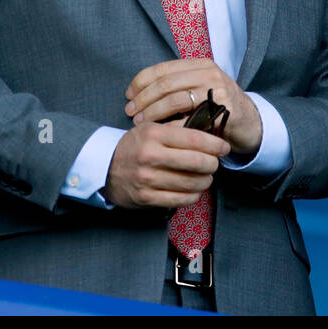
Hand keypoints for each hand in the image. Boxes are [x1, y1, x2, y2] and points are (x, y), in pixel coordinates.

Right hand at [101, 121, 229, 209]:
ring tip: (206, 177)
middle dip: (213, 164)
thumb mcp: (151, 129)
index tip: (224, 147)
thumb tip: (211, 136)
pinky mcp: (146, 197)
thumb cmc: (134, 146)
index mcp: (153, 134)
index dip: (215, 144)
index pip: (194, 138)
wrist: (104, 167)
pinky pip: (181, 199)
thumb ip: (177, 131)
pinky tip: (194, 190)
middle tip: (215, 163)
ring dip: (206, 181)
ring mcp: (147, 179)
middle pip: (197, 162)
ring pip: (192, 182)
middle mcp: (150, 156)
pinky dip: (193, 195)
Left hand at [127, 58, 262, 155]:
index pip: (162, 69)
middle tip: (130, 112)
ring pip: (174, 100)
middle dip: (143, 99)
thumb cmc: (215, 105)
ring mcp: (216, 91)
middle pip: (165, 84)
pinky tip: (160, 134)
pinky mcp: (222, 110)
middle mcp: (209, 73)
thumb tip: (137, 92)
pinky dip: (169, 127)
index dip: (141, 82)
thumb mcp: (199, 86)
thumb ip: (176, 84)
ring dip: (152, 113)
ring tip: (140, 123)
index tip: (128, 96)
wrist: (248, 121)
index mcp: (199, 64)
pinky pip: (188, 119)